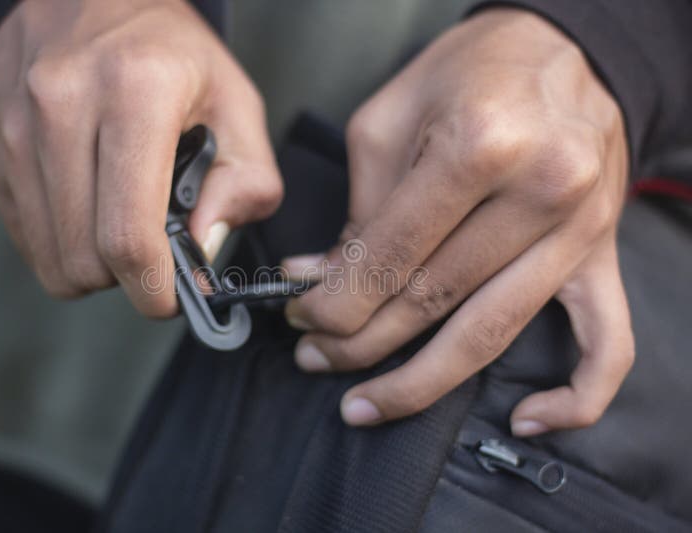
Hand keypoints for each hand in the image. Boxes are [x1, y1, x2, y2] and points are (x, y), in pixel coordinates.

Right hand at [0, 0, 281, 314]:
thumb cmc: (172, 53)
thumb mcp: (236, 104)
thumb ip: (244, 183)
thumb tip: (201, 247)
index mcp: (136, 92)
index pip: (129, 232)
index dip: (152, 289)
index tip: (166, 300)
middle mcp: (62, 103)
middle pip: (83, 256)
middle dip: (125, 278)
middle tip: (152, 257)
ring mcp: (16, 123)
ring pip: (49, 254)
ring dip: (91, 264)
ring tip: (120, 226)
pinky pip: (24, 232)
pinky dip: (60, 239)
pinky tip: (88, 206)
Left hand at [284, 8, 633, 435]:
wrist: (560, 48)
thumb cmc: (469, 72)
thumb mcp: (389, 122)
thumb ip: (359, 210)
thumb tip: (325, 278)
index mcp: (480, 146)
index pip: (390, 257)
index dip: (334, 301)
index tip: (301, 317)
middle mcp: (540, 192)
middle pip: (433, 301)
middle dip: (360, 341)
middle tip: (316, 357)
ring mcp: (580, 231)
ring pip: (491, 334)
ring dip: (420, 381)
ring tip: (366, 403)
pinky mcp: (602, 254)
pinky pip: (609, 343)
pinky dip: (575, 396)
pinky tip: (527, 420)